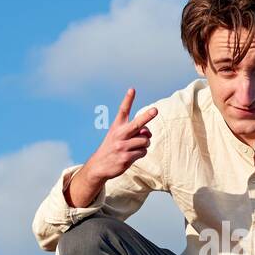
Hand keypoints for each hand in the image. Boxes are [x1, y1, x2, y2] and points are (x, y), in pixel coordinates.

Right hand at [67, 88, 156, 205]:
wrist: (99, 165)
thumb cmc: (114, 147)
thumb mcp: (120, 137)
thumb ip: (135, 132)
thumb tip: (148, 134)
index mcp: (117, 126)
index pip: (123, 110)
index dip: (128, 99)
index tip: (132, 89)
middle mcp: (119, 134)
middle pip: (137, 124)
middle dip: (147, 116)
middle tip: (155, 110)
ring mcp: (122, 146)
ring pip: (145, 141)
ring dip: (145, 144)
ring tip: (135, 147)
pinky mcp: (126, 158)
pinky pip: (143, 152)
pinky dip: (141, 153)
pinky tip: (132, 155)